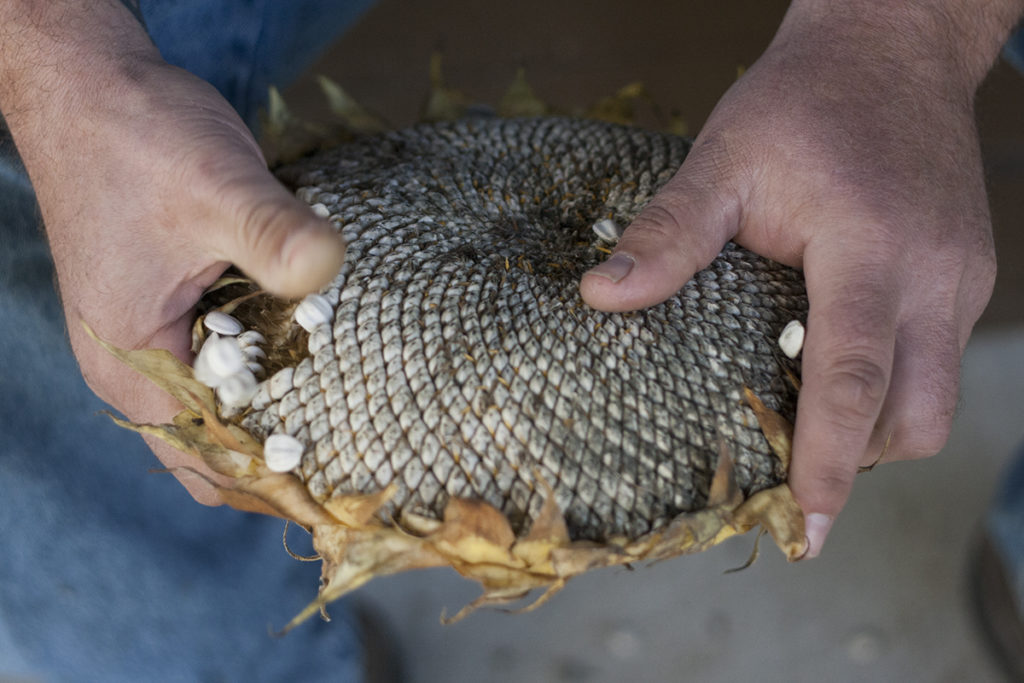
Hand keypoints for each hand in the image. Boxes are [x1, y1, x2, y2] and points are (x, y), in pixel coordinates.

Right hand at [0, 2, 344, 503]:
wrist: (94, 89)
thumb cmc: (135, 140)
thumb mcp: (214, 187)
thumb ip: (272, 234)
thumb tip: (328, 266)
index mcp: (132, 361)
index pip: (209, 462)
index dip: (275, 482)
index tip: (347, 482)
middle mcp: (138, 364)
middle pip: (221, 445)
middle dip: (287, 450)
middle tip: (369, 444)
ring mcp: (158, 336)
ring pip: (228, 403)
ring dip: (284, 405)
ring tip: (360, 403)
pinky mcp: (180, 306)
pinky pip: (232, 360)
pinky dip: (275, 363)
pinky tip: (326, 348)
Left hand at [581, 1, 1016, 555]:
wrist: (894, 48)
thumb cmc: (804, 100)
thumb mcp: (725, 158)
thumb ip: (670, 232)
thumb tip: (602, 295)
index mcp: (872, 248)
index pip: (854, 376)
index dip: (832, 460)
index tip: (810, 526)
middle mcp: (935, 275)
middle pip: (915, 415)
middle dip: (861, 462)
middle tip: (795, 479)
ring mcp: (963, 278)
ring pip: (935, 397)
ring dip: (879, 429)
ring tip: (811, 432)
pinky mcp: (967, 275)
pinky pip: (938, 362)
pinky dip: (892, 389)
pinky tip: (836, 374)